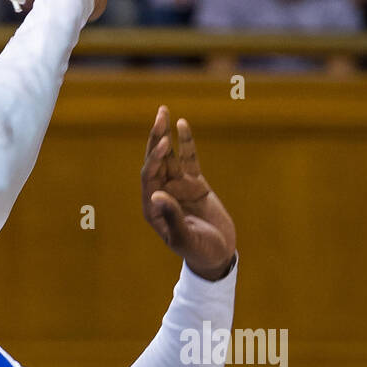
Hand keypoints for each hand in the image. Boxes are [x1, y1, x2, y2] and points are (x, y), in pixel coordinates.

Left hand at [141, 106, 235, 279]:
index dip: (154, 159)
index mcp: (153, 206)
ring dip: (165, 135)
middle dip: (155, 138)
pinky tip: (182, 126)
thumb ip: (172, 216)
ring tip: (164, 112)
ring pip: (170, 156)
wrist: (217, 254)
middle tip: (160, 114)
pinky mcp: (194, 183)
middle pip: (155, 160)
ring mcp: (177, 186)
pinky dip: (185, 143)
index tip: (163, 144)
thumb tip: (157, 194)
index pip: (149, 176)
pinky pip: (188, 159)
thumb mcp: (185, 237)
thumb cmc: (199, 251)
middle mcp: (161, 192)